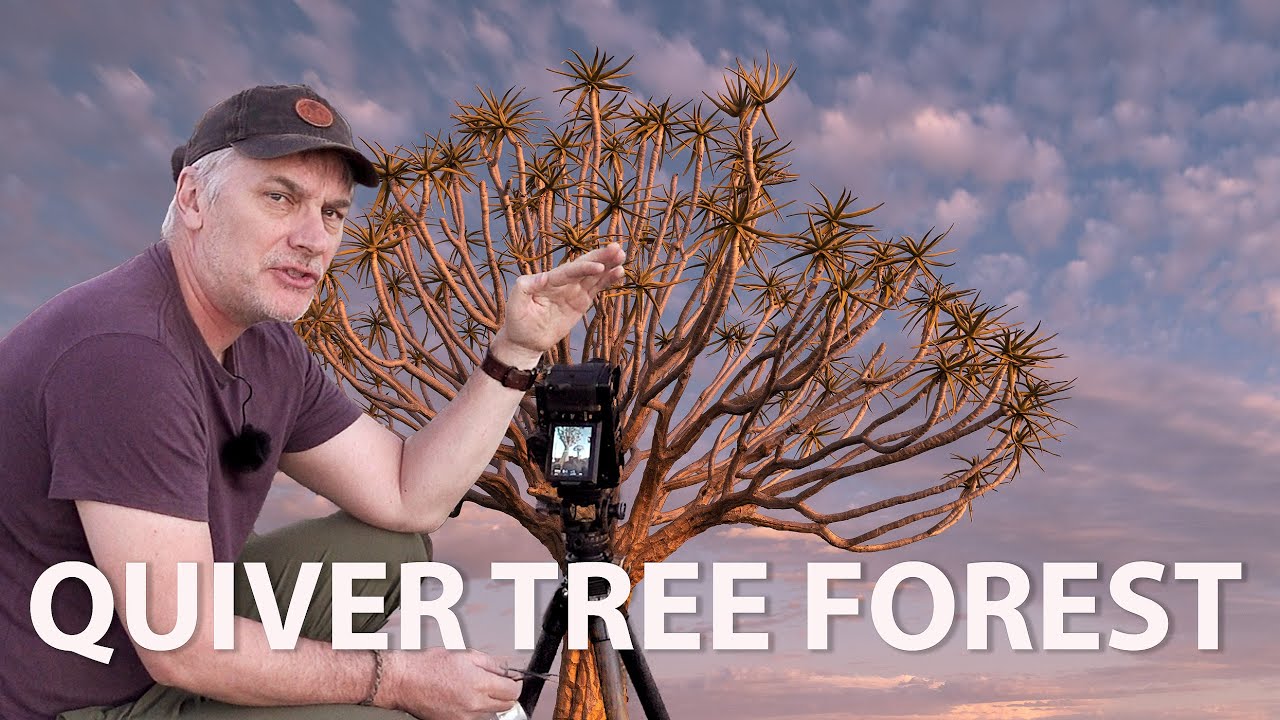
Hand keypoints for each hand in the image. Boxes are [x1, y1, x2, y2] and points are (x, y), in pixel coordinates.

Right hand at [381, 648, 520, 719]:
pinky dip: (473, 710)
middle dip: (505, 693)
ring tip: (472, 688)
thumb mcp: (465, 655)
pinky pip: (474, 719)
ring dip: (488, 702)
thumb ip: (492, 664)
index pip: (513, 691)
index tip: (511, 679)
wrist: (403, 681)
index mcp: (479, 684)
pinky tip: (462, 697)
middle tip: (495, 683)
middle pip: (506, 705)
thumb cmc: (429, 665)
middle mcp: (474, 705)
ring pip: (490, 713)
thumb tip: (508, 670)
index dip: (514, 683)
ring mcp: (464, 718)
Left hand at [491, 243, 626, 365]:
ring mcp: (573, 292)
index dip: (585, 268)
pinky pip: (596, 289)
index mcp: (549, 280)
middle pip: (585, 267)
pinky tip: (618, 273)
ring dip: (608, 266)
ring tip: (622, 256)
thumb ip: (525, 286)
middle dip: (601, 257)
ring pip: (594, 276)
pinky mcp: (581, 302)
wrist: (525, 341)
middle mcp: (563, 282)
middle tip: (617, 249)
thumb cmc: (517, 320)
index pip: (569, 271)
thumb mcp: (516, 301)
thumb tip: (543, 277)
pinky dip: (607, 281)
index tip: (600, 266)